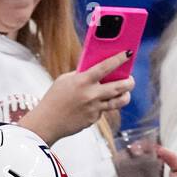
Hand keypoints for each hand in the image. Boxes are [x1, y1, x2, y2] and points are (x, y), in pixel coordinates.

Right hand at [19, 51, 133, 144]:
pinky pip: (103, 111)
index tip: (128, 54)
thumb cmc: (53, 99)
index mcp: (82, 81)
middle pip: (120, 86)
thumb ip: (81, 74)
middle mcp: (91, 95)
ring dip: (125, 95)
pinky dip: (102, 106)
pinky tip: (95, 105)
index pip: (106, 67)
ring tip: (125, 93)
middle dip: (129, 82)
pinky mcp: (93, 119)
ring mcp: (94, 108)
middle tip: (130, 80)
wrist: (46, 122)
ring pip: (119, 101)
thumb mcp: (64, 80)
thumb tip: (97, 69)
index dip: (119, 59)